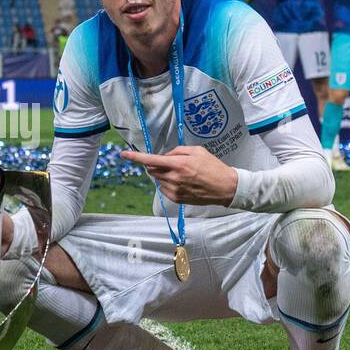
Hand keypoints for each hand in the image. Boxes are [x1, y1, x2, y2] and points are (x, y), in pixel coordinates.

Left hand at [120, 145, 238, 205]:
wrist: (225, 188)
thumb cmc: (213, 167)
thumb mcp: (197, 151)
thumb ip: (177, 151)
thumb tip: (165, 156)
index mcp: (178, 164)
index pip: (151, 160)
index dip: (135, 157)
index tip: (124, 154)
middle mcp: (174, 178)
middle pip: (152, 170)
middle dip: (155, 164)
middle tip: (171, 163)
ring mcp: (175, 190)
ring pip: (158, 179)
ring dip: (164, 174)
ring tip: (182, 174)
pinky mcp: (177, 199)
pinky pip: (164, 189)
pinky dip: (168, 184)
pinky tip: (183, 182)